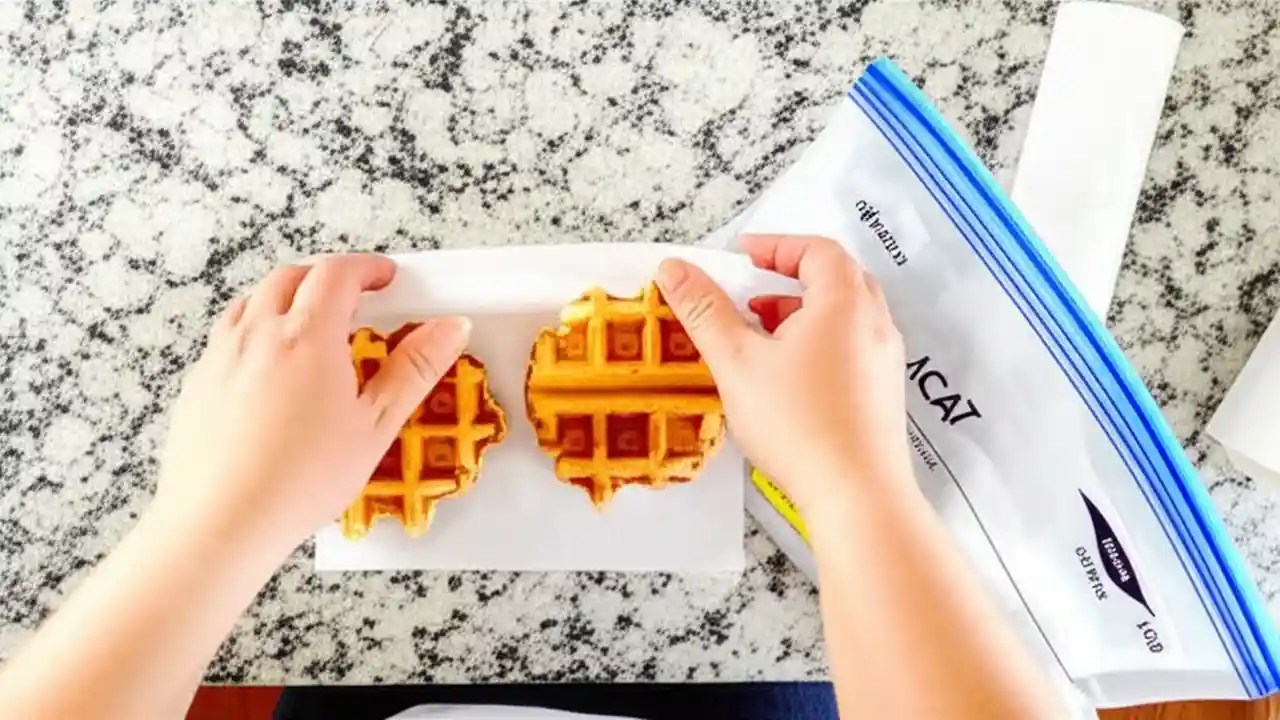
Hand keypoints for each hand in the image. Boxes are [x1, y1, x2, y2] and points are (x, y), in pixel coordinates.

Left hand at [155, 254, 469, 553]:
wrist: (220, 521)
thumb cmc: (302, 479)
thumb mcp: (376, 425)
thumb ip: (413, 368)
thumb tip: (450, 327)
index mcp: (307, 336)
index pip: (336, 274)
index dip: (365, 268)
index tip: (384, 277)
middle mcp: (258, 334)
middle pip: (290, 277)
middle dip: (325, 276)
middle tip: (353, 295)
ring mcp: (221, 356)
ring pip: (252, 300)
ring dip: (285, 296)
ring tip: (308, 322)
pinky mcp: (197, 383)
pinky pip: (226, 335)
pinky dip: (254, 329)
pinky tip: (267, 365)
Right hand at [656, 235, 912, 514]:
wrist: (857, 495)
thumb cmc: (800, 425)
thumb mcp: (737, 362)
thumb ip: (704, 311)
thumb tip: (675, 269)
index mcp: (845, 303)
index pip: (816, 250)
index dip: (777, 246)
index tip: (742, 255)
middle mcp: (875, 325)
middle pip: (837, 279)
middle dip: (790, 278)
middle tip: (751, 292)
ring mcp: (885, 361)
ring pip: (845, 317)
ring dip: (803, 313)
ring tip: (761, 335)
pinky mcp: (883, 395)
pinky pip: (852, 349)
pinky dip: (819, 344)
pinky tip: (787, 377)